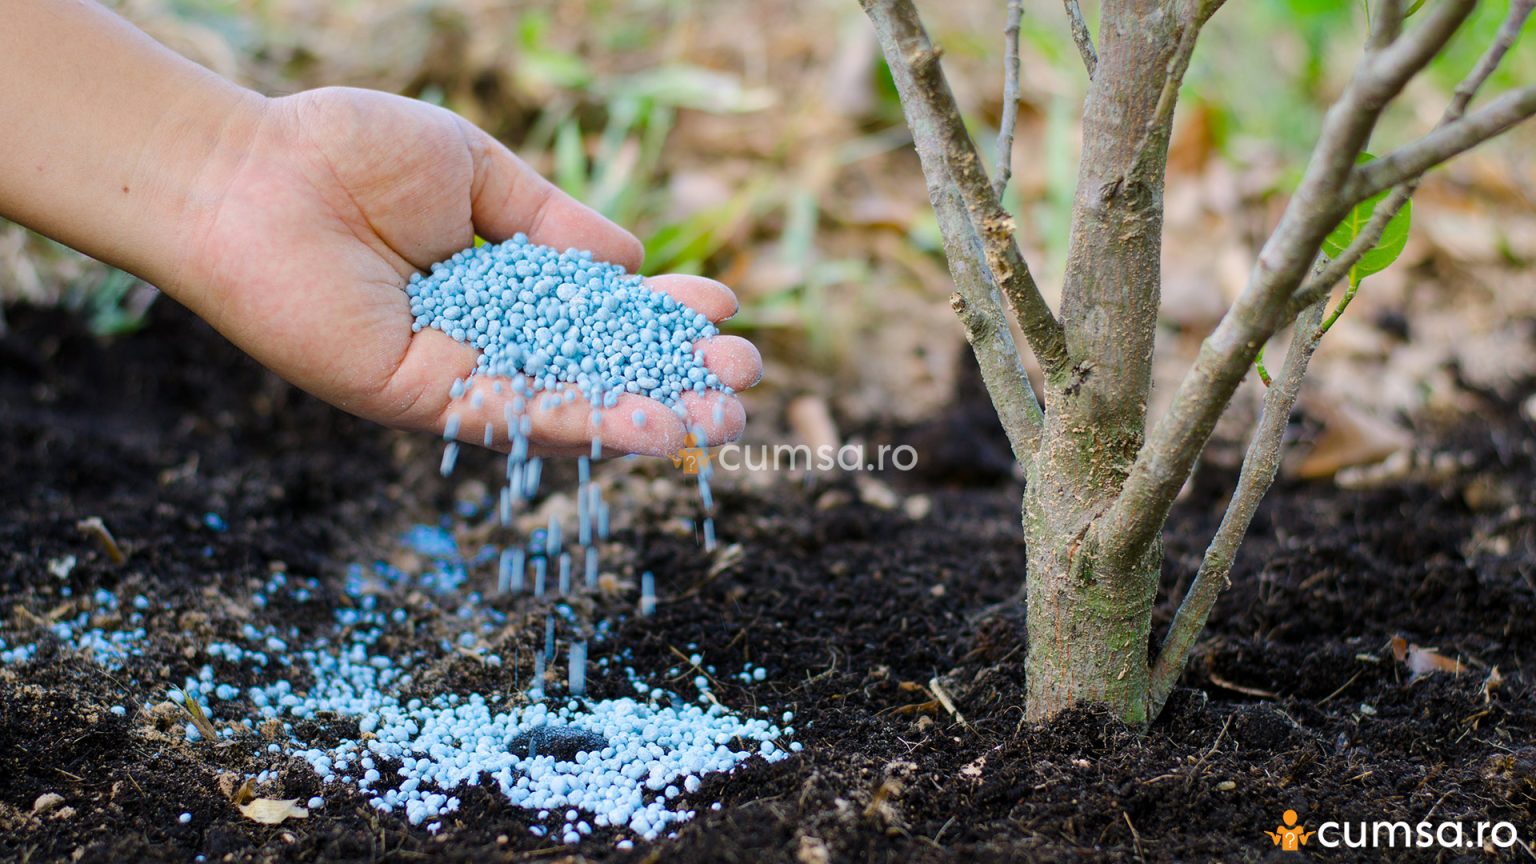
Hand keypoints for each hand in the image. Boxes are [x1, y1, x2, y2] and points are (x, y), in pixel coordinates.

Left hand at [172, 87, 759, 456]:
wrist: (248, 173)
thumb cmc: (349, 154)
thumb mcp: (479, 175)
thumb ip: (555, 223)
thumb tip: (630, 263)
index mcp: (500, 286)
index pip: (599, 314)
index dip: (662, 316)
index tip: (721, 308)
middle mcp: (484, 340)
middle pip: (595, 372)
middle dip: (673, 378)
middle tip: (742, 380)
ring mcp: (455, 375)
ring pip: (569, 407)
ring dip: (650, 416)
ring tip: (725, 415)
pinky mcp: (422, 399)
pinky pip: (517, 417)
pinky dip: (587, 425)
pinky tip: (653, 426)